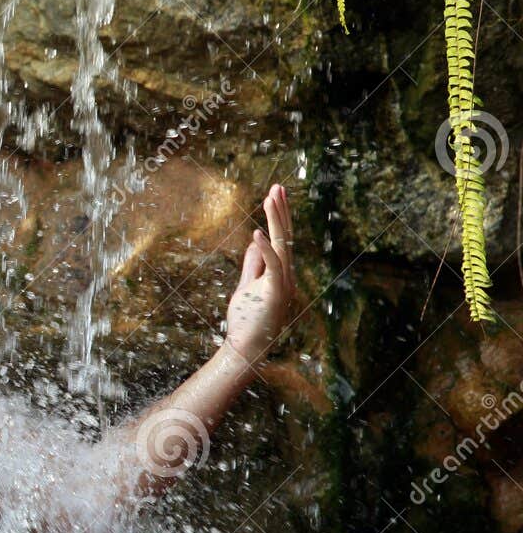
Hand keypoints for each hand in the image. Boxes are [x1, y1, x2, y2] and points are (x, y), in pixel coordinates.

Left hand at [223, 184, 296, 368]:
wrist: (247, 347)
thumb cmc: (246, 319)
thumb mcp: (247, 285)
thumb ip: (253, 264)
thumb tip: (255, 241)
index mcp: (280, 272)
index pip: (281, 239)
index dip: (279, 216)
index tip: (275, 194)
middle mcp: (286, 275)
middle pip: (286, 236)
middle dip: (281, 210)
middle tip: (278, 186)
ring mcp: (283, 283)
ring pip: (282, 245)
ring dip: (276, 220)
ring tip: (271, 197)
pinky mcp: (275, 292)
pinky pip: (272, 266)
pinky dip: (265, 248)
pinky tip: (258, 232)